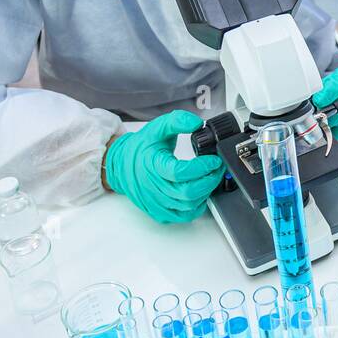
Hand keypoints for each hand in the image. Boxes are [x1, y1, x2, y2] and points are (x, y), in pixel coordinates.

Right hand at [103, 110, 223, 222]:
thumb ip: (177, 122)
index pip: (180, 172)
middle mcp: (153, 187)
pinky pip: (183, 215)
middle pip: (188, 192)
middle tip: (217, 169)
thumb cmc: (140, 148)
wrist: (121, 165)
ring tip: (210, 178)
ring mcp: (156, 202)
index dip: (202, 167)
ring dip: (205, 192)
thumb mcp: (157, 128)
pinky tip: (200, 193)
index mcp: (152, 165)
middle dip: (209, 180)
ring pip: (188, 205)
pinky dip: (196, 206)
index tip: (214, 160)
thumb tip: (196, 124)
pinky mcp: (159, 212)